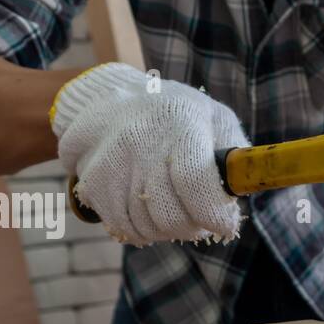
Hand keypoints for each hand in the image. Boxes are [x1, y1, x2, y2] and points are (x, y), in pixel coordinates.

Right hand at [50, 63, 246, 244]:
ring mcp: (108, 156)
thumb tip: (237, 201)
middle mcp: (139, 136)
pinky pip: (116, 224)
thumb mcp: (216, 120)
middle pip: (169, 214)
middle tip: (194, 219)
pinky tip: (143, 208)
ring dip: (162, 228)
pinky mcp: (86, 173)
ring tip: (168, 208)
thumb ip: (236, 157)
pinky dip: (135, 227)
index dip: (213, 216)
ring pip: (142, 225)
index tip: (222, 225)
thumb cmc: (180, 115)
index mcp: (180, 120)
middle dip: (189, 226)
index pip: (195, 184)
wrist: (116, 94)